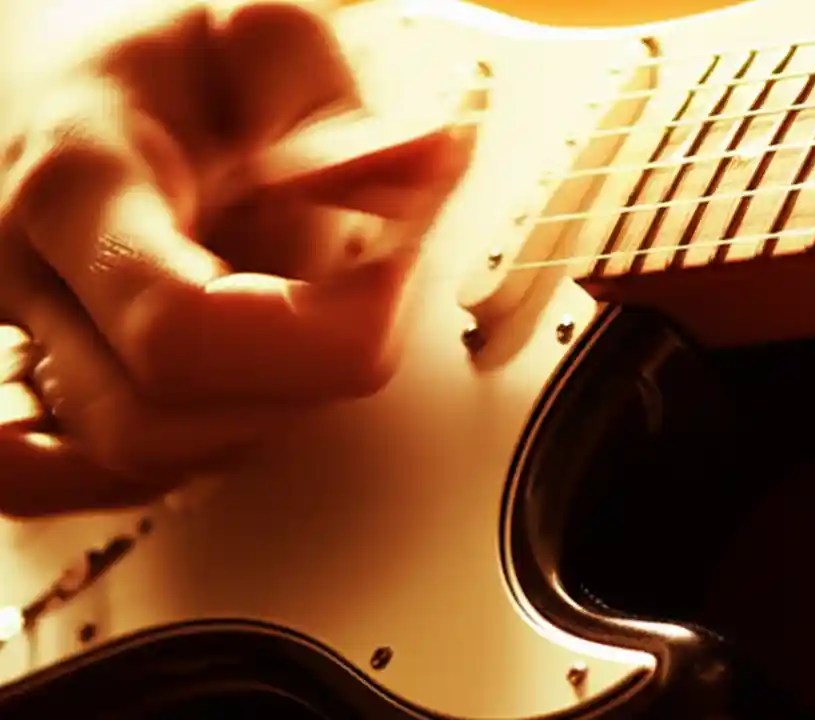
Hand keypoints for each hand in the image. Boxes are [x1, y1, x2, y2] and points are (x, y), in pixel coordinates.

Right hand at [0, 2, 466, 516]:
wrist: (114, 85)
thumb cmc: (188, 67)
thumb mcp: (278, 43)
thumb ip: (349, 119)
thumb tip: (427, 167)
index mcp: (82, 180)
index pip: (179, 329)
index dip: (311, 339)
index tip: (388, 284)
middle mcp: (33, 276)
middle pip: (152, 421)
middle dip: (290, 386)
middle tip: (353, 309)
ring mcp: (25, 338)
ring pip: (125, 464)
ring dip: (249, 424)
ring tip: (297, 336)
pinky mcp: (41, 381)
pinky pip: (74, 480)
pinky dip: (179, 461)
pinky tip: (238, 402)